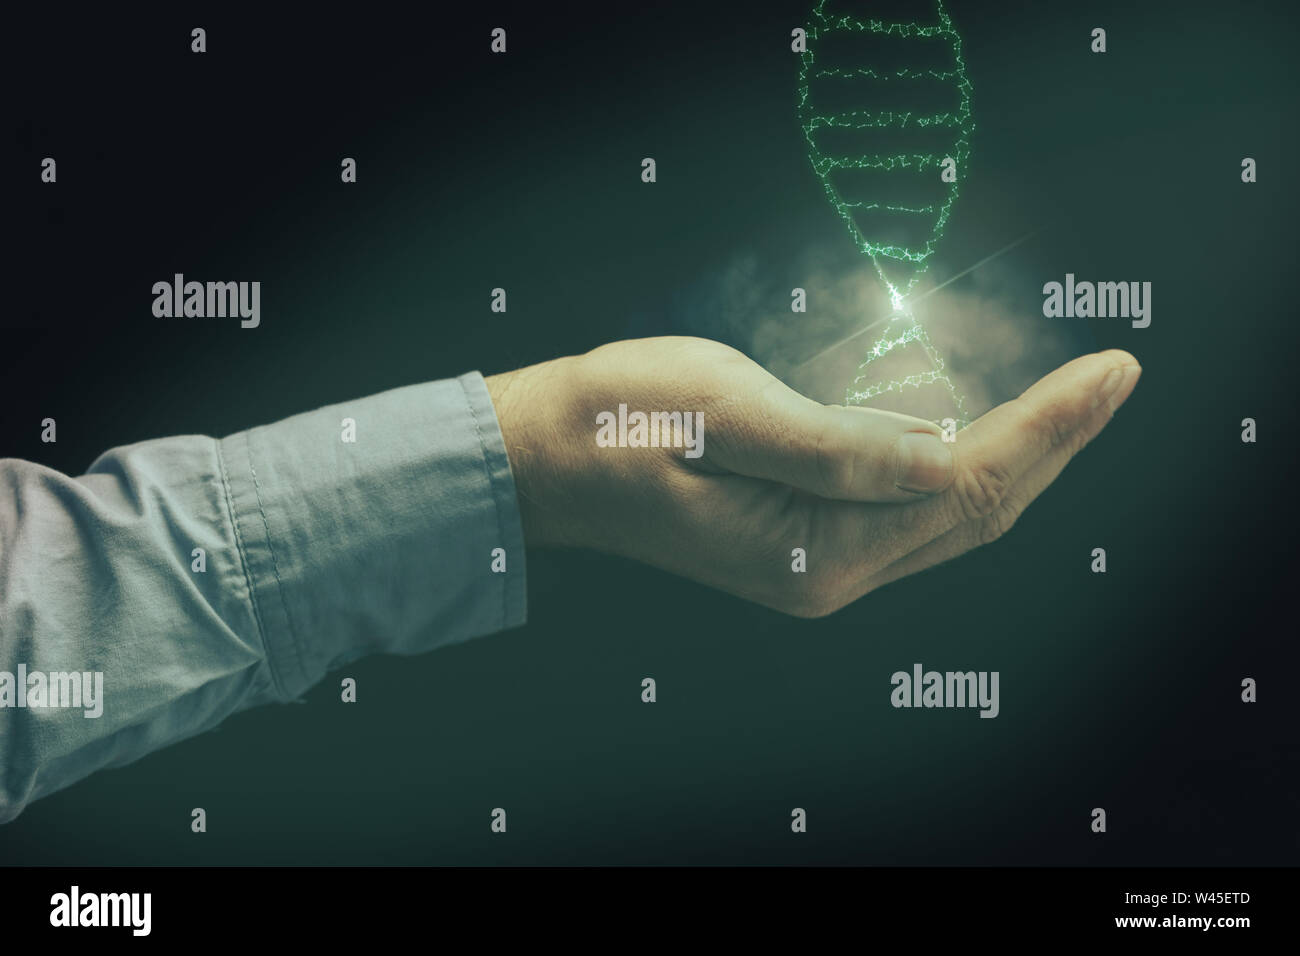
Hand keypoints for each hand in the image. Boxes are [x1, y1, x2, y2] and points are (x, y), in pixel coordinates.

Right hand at [486, 336, 1140, 616]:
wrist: (551, 458)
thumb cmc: (622, 423)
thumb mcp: (729, 415)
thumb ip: (839, 446)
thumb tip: (944, 450)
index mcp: (817, 547)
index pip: (965, 486)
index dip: (1048, 428)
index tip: (1110, 373)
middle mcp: (830, 568)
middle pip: (975, 511)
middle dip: (1053, 444)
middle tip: (1115, 378)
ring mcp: (818, 560)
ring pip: (949, 513)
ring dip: (1017, 457)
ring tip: (1074, 403)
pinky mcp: (803, 537)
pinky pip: (909, 508)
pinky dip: (961, 465)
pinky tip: (982, 429)